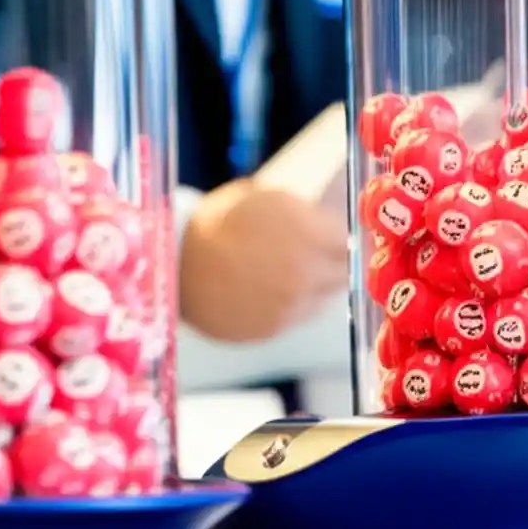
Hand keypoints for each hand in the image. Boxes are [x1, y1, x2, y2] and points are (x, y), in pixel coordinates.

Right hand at [179, 179, 348, 342]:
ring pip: (323, 299)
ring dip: (314, 287)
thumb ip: (308, 216)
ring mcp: (290, 305)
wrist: (173, 262)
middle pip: (344, 274)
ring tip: (286, 270)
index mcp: (311, 234)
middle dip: (336, 264)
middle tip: (322, 255)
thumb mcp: (267, 199)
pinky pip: (296, 316)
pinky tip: (269, 289)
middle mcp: (307, 273)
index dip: (350, 239)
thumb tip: (339, 226)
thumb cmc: (219, 221)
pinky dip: (290, 305)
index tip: (347, 237)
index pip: (354, 243)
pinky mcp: (272, 328)